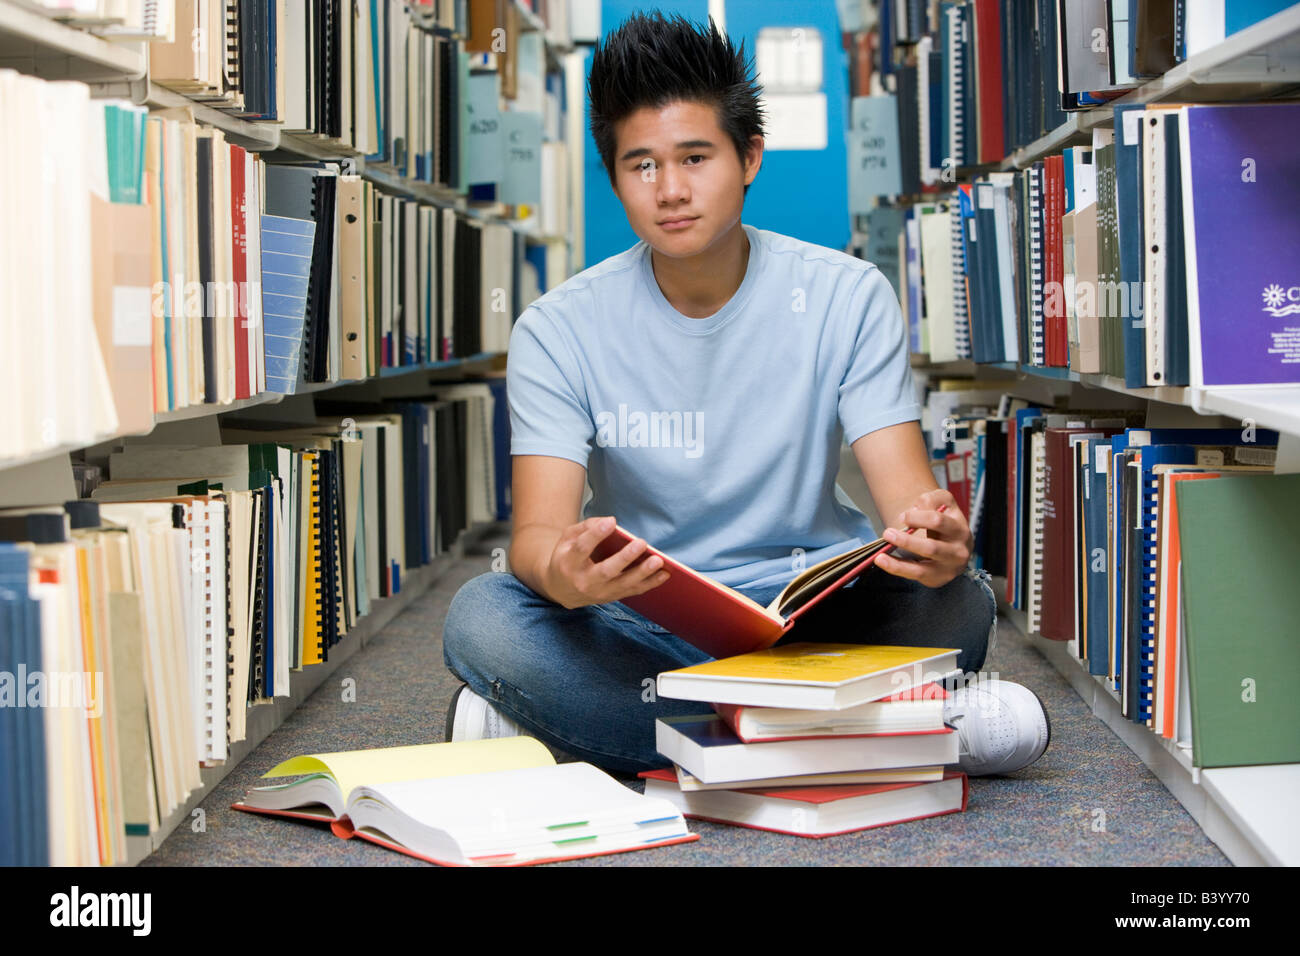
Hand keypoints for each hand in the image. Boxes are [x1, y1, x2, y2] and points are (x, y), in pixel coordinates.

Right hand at [543, 515, 670, 609]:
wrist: (560, 590)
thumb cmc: (567, 558)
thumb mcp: (568, 539)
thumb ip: (586, 527)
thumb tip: (611, 522)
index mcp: (569, 562)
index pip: (582, 548)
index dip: (596, 534)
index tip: (611, 521)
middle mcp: (584, 580)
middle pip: (606, 570)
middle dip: (625, 557)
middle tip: (641, 543)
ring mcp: (599, 592)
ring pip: (623, 584)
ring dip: (643, 573)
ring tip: (658, 561)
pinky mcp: (611, 597)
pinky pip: (632, 591)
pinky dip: (650, 584)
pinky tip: (664, 574)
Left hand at [874, 490, 972, 587]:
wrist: (954, 543)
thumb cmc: (945, 522)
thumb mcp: (944, 503)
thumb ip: (932, 499)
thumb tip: (915, 509)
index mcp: (960, 529)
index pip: (937, 521)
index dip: (916, 517)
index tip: (902, 517)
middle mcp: (958, 551)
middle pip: (931, 548)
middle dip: (906, 541)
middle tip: (887, 533)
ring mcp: (949, 568)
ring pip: (922, 569)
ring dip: (898, 563)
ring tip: (880, 556)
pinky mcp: (938, 578)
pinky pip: (915, 576)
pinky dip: (897, 569)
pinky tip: (883, 562)